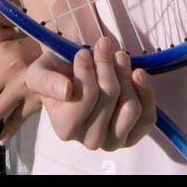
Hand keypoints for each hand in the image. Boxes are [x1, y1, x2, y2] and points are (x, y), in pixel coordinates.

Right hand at [26, 36, 155, 152]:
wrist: (72, 77)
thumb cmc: (56, 73)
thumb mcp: (39, 72)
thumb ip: (46, 80)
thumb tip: (66, 90)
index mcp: (65, 128)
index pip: (86, 95)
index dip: (87, 68)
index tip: (82, 51)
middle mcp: (90, 141)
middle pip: (109, 96)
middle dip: (107, 64)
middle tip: (102, 45)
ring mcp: (113, 141)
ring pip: (130, 107)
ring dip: (125, 74)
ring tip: (117, 56)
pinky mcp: (133, 135)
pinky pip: (147, 116)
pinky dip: (145, 90)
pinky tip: (136, 73)